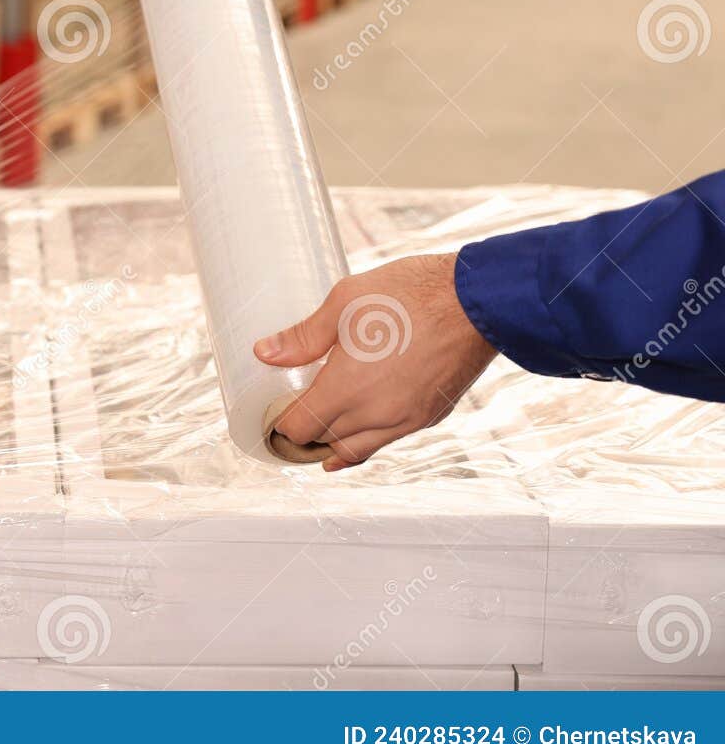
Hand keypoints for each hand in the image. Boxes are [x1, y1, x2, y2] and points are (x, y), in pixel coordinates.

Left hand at [252, 253, 498, 471]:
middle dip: (307, 436)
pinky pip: (391, 438)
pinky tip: (364, 423)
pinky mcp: (431, 415)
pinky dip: (371, 436)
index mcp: (347, 390)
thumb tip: (265, 353)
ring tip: (322, 434)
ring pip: (360, 449)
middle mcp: (377, 415)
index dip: (282, 426)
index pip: (300, 429)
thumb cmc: (411, 294)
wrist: (478, 300)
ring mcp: (407, 420)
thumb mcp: (345, 302)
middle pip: (326, 444)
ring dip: (337, 444)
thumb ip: (303, 336)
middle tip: (294, 420)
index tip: (274, 416)